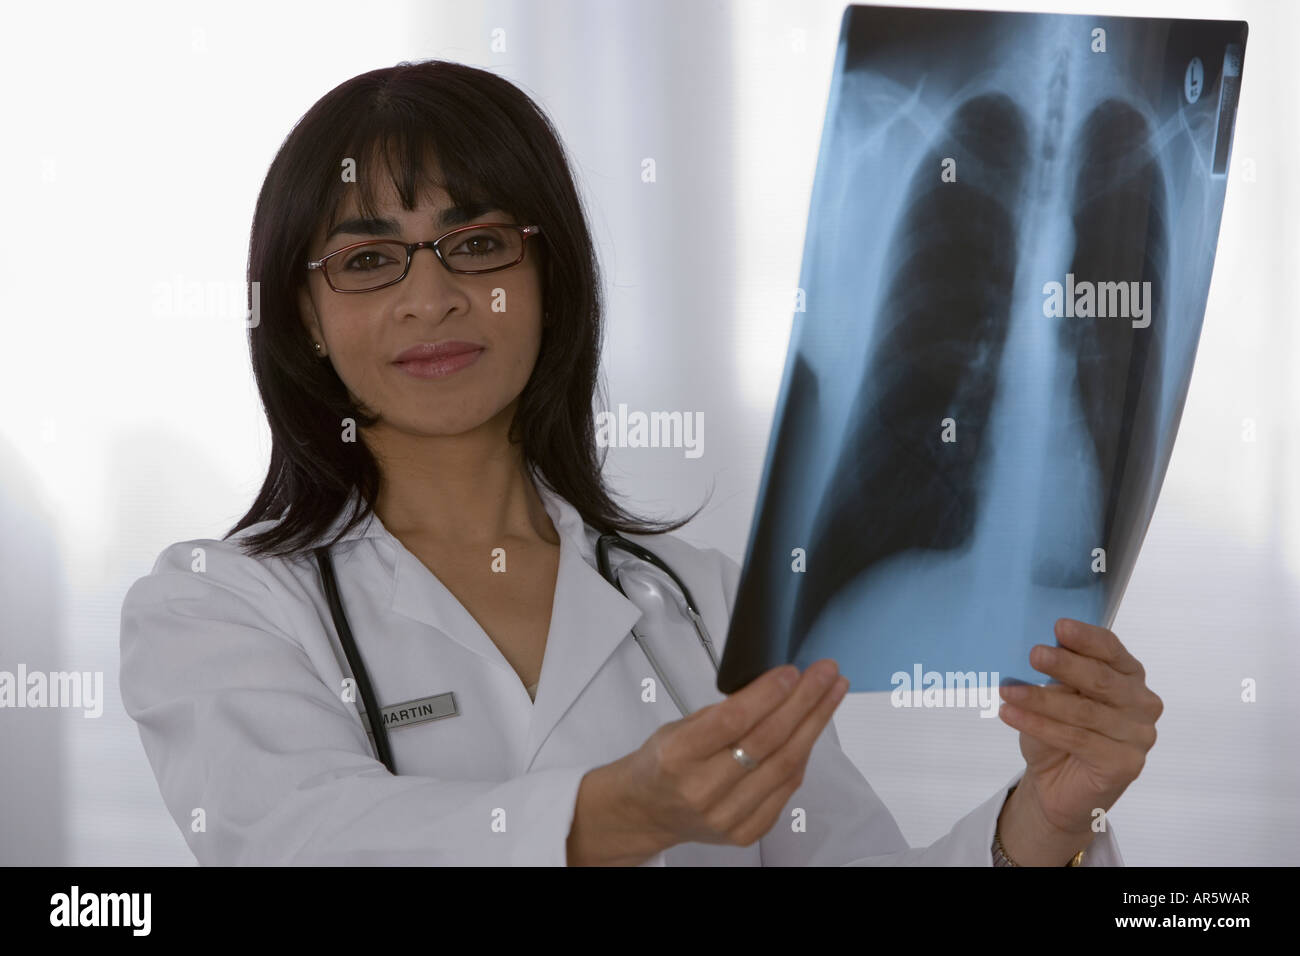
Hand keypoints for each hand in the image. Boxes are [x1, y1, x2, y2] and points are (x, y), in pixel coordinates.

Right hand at [567, 660, 848, 864]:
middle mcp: (702, 790)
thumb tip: (776, 688)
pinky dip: (803, 756)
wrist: (647, 812)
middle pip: (767, 742)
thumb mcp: (678, 726)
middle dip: (804, 702)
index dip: (767, 694)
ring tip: (832, 694)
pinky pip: (786, 789)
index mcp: (677, 756)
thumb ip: (724, 713)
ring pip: (785, 766)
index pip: (732, 721)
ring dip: (814, 725)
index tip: (792, 671)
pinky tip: (812, 730)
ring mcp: (726, 816)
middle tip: (826, 674)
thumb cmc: (663, 762)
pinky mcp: (746, 832)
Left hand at [996, 618, 1161, 864]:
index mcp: (1128, 675)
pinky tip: (1011, 714)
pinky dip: (1039, 725)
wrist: (1057, 784)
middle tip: (1033, 654)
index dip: (1086, 638)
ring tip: (1007, 690)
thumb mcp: (1055, 695)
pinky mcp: (1126, 763)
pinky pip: (1077, 739)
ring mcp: (1139, 735)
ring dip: (1041, 698)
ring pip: (1085, 711)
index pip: (1111, 650)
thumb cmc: (1057, 730)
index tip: (1059, 626)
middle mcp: (1142, 702)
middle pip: (1102, 679)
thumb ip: (1058, 675)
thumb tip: (1039, 650)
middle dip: (1065, 665)